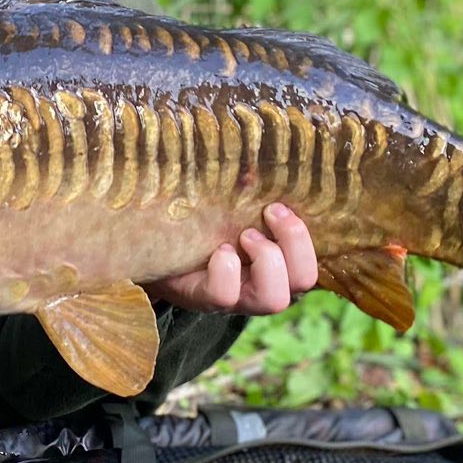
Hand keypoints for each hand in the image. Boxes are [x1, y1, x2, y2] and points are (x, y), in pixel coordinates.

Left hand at [145, 204, 318, 314]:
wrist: (151, 245)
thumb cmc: (198, 222)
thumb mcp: (227, 207)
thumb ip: (248, 192)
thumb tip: (257, 162)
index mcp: (274, 264)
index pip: (310, 266)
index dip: (303, 238)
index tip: (279, 205)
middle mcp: (260, 286)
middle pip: (302, 282)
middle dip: (293, 244)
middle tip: (267, 213)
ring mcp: (235, 298)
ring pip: (273, 299)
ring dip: (266, 260)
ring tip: (242, 236)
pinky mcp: (203, 300)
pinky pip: (224, 296)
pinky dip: (225, 268)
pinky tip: (215, 250)